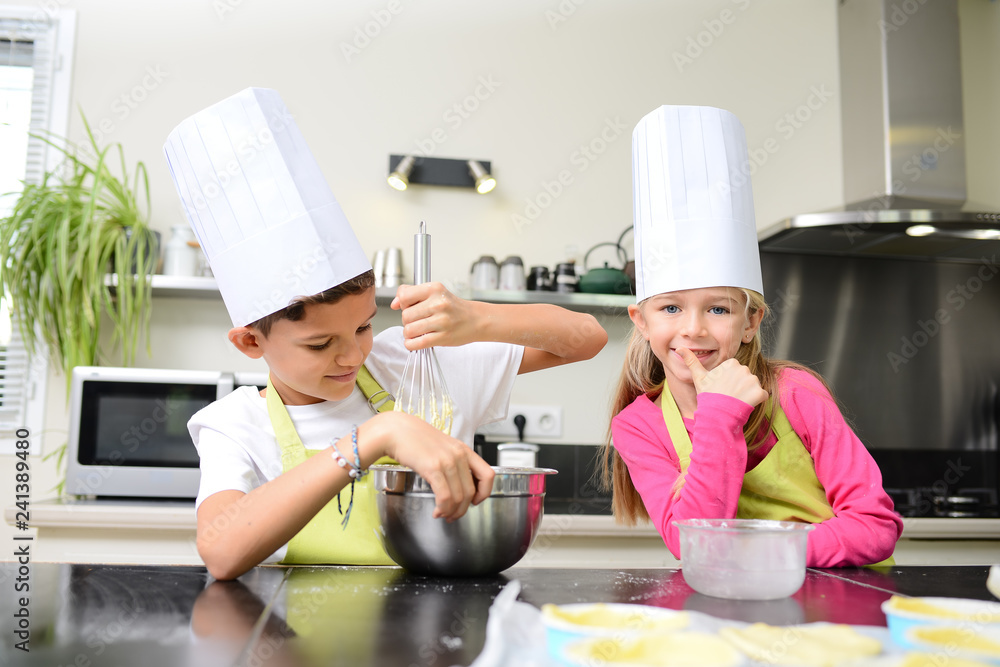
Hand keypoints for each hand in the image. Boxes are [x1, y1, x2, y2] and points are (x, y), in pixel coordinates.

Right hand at [373, 412, 494, 520]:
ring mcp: (447, 461)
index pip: (488, 475)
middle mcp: (459, 455)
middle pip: (471, 492)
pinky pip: (445, 496)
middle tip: (453, 515)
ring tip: (442, 514)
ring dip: (451, 512)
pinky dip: (443, 508)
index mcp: (464, 450)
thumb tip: (459, 484)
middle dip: (462, 509)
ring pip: (459, 497)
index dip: (484, 493)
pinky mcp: (433, 467)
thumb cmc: (415, 439)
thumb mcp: (443, 447)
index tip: (475, 501)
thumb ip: (454, 462)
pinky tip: (437, 510)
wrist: (395, 430)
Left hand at [390, 282, 481, 349]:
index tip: (409, 306)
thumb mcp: (434, 293)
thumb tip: (394, 303)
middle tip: (418, 320)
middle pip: (405, 315)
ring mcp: (441, 321)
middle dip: (407, 320)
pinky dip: (411, 344)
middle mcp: (438, 304)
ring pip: (409, 330)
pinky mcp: (443, 337)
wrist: (475, 320)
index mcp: (435, 289)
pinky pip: (417, 343)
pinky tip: (416, 341)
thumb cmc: (453, 307)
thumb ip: (411, 294)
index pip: (404, 296)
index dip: (403, 303)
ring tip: (418, 331)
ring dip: (409, 333)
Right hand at [677, 347, 767, 407]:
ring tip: (735, 400)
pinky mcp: (760, 392)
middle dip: (740, 386)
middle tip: (728, 395)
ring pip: (753, 386)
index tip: (723, 387)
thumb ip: (692, 361)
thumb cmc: (707, 395)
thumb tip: (679, 348)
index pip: (736, 370)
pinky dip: (756, 401)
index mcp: (732, 363)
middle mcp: (744, 368)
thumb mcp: (698, 377)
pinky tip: (744, 404)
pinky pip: (762, 395)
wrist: (716, 414)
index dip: (730, 380)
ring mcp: (753, 380)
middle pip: (746, 377)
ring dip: (748, 394)